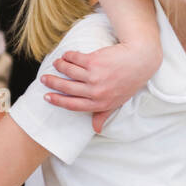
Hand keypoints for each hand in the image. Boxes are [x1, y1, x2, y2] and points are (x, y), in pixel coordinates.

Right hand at [41, 42, 157, 133]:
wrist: (140, 60)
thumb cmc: (129, 81)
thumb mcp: (118, 101)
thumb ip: (104, 114)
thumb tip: (96, 129)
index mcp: (101, 103)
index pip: (73, 105)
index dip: (57, 101)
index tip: (47, 97)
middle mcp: (96, 92)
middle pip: (66, 89)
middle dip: (52, 83)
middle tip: (44, 79)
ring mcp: (94, 77)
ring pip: (68, 71)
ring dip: (59, 66)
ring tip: (57, 64)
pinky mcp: (93, 62)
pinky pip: (73, 59)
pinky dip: (68, 56)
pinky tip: (67, 55)